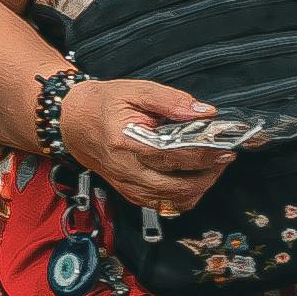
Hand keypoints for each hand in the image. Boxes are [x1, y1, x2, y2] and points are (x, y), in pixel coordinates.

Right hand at [57, 75, 230, 213]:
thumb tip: (202, 112)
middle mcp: (126, 169)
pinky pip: (163, 205)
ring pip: (172, 200)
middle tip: (224, 158)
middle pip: (177, 186)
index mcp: (126, 142)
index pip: (174, 155)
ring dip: (198, 188)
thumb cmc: (103, 104)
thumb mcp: (136, 90)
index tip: (224, 147)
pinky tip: (193, 180)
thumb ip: (171, 101)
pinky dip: (183, 197)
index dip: (204, 154)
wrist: (72, 122)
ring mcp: (128, 185)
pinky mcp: (129, 193)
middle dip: (207, 175)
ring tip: (212, 168)